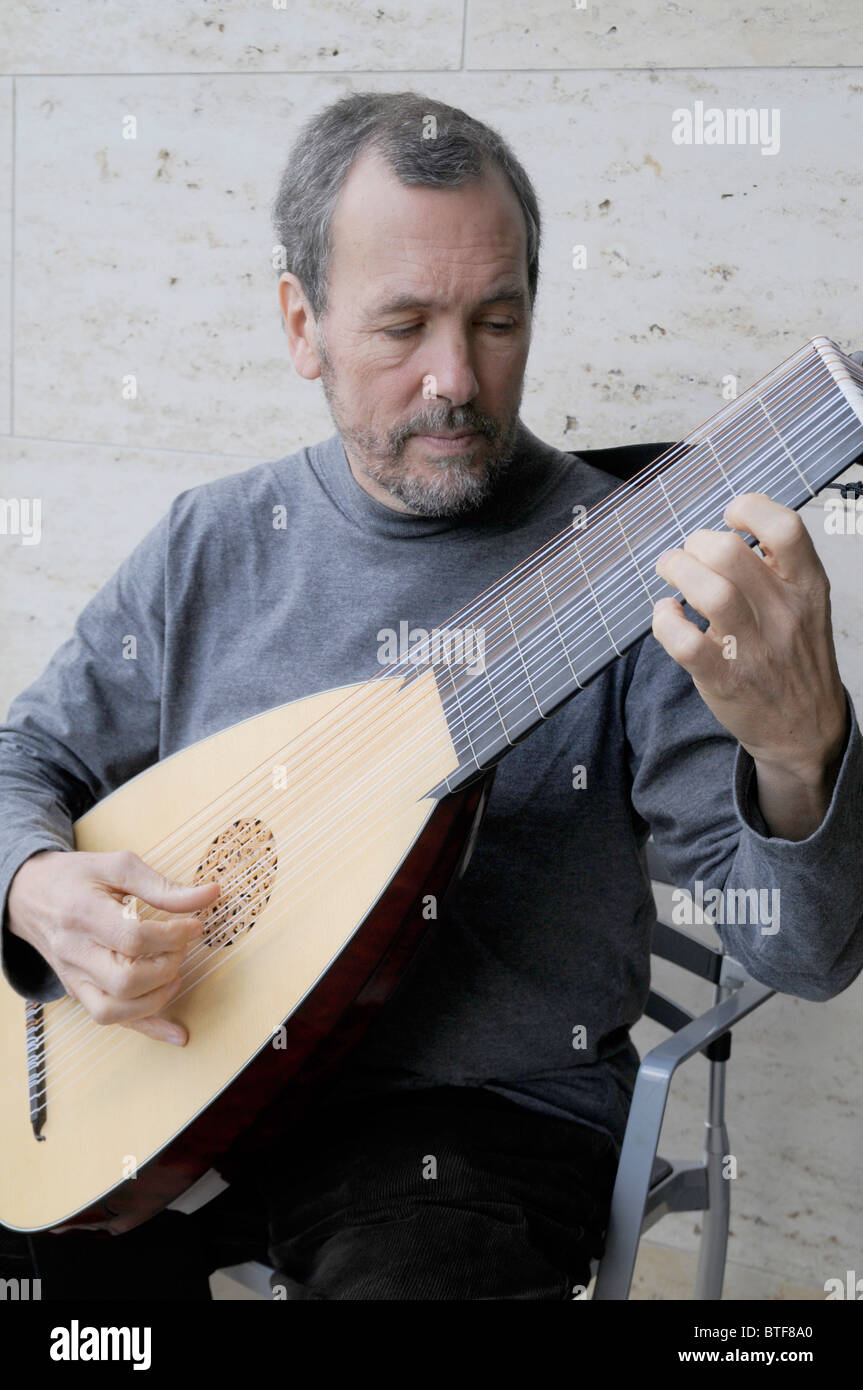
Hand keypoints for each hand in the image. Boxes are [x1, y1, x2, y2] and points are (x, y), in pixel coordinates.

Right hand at [6, 849, 219, 1043]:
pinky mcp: (78, 992)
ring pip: (114, 1010)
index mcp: (83, 915)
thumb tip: (210, 895)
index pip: (133, 939)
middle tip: (180, 948)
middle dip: (166, 967)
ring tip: (174, 975)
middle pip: (124, 980)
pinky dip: (148, 1029)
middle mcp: (75, 953)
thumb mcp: (118, 867)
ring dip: (156, 998)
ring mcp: (74, 978)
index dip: (173, 936)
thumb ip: (163, 886)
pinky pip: (112, 1021)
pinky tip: (177, 1034)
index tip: (195, 927)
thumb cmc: (76, 877)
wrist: (30, 895)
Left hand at [652, 492, 847, 813]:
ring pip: (708, 591)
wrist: (807, 730)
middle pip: (730, 553)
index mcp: (807, 587)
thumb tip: (725, 528)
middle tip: (688, 556)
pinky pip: (685, 642)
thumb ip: (778, 567)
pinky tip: (668, 616)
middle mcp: (784, 613)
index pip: (785, 527)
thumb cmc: (795, 659)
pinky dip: (665, 621)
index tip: (730, 520)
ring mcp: (755, 648)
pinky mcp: (725, 678)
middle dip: (694, 544)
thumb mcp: (806, 605)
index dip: (749, 510)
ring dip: (676, 573)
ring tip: (671, 576)